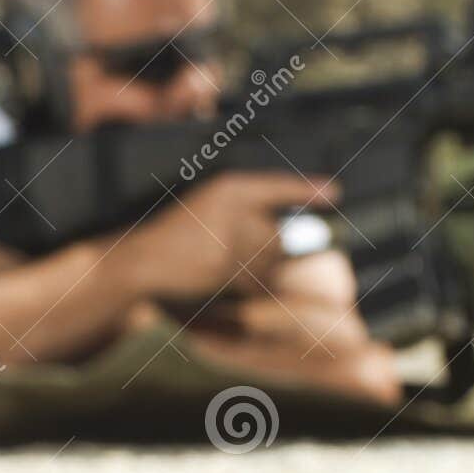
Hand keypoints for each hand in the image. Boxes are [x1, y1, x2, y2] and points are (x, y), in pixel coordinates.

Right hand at [110, 172, 337, 302]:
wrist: (138, 262)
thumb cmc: (167, 238)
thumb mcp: (204, 208)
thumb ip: (242, 216)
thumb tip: (281, 239)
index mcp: (226, 186)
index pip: (277, 187)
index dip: (306, 190)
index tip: (335, 193)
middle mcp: (234, 206)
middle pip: (276, 236)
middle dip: (266, 250)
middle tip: (229, 254)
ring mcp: (232, 237)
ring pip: (268, 261)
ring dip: (256, 270)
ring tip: (219, 266)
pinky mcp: (228, 265)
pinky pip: (256, 281)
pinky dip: (248, 286)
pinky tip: (222, 281)